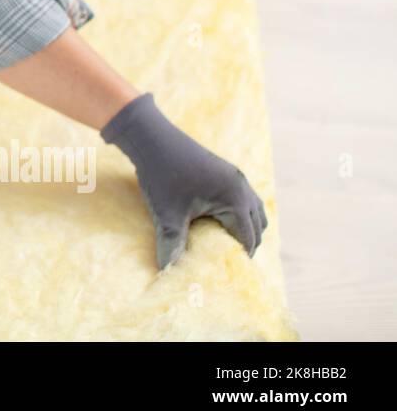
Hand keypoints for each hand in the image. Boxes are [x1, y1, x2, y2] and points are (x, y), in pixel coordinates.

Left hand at [100, 92, 267, 269]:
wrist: (151, 137)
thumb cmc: (161, 176)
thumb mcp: (167, 214)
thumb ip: (172, 244)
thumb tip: (168, 272)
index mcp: (235, 199)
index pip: (249, 238)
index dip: (240, 257)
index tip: (229, 273)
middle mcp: (242, 187)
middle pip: (257, 225)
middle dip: (246, 244)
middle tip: (228, 261)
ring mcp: (236, 176)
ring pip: (254, 210)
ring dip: (246, 228)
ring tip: (225, 244)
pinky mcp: (226, 171)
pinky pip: (243, 197)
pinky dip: (239, 213)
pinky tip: (217, 220)